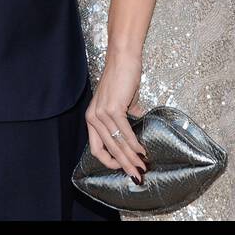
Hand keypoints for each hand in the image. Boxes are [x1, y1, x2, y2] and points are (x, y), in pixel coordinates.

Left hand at [85, 50, 148, 180]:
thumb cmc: (123, 76)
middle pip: (108, 150)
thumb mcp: (123, 100)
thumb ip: (127, 113)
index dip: (109, 161)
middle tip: (137, 176)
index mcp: (92, 118)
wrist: (123, 57)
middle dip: (124, 165)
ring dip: (131, 157)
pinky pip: (124, 132)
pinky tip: (142, 150)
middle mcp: (93, 118)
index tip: (123, 167)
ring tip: (142, 166)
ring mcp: (102, 113)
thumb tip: (139, 118)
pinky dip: (134, 143)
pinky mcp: (113, 108)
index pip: (97, 148)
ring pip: (117, 143)